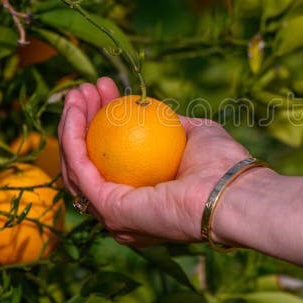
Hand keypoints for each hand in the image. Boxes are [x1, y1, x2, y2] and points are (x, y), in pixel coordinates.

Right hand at [58, 77, 251, 246]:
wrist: (231, 189)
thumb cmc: (221, 163)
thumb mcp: (195, 134)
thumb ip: (171, 125)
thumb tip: (151, 108)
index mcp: (143, 199)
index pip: (111, 159)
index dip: (102, 121)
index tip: (103, 90)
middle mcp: (124, 212)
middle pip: (89, 163)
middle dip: (81, 120)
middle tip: (83, 88)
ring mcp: (113, 215)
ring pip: (77, 165)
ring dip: (70, 125)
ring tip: (75, 92)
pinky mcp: (109, 210)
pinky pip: (81, 168)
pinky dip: (72, 137)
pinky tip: (74, 111)